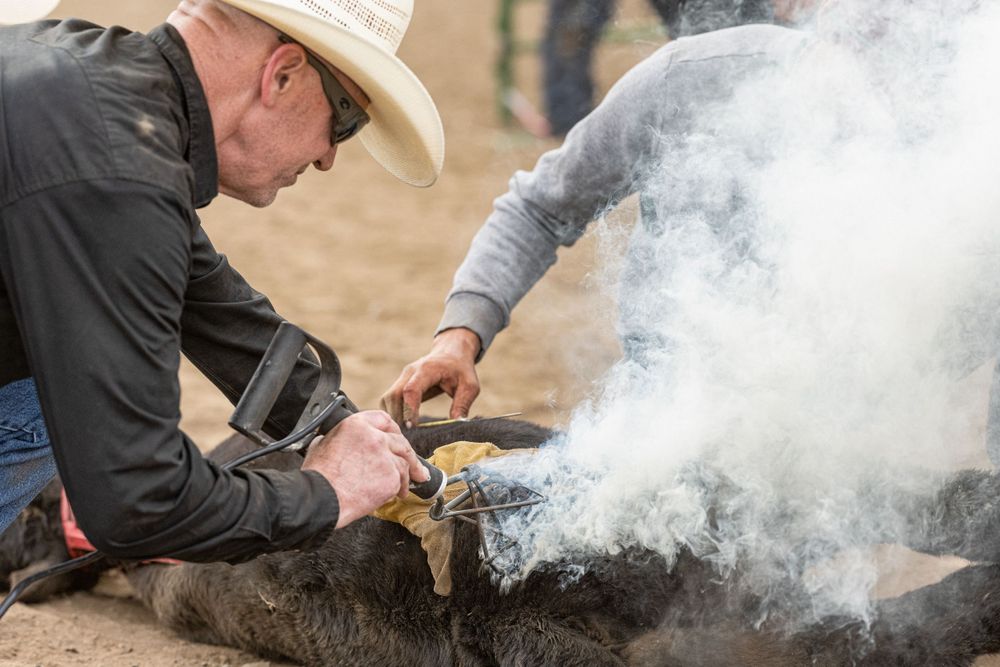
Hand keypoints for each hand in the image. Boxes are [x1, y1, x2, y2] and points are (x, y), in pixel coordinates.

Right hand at [302, 411, 429, 528]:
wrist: (320, 499)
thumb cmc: (318, 477)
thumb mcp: (321, 444)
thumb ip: (337, 437)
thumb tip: (339, 440)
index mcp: (356, 425)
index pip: (384, 420)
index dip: (393, 430)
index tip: (397, 437)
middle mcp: (374, 437)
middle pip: (400, 442)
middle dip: (409, 455)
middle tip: (414, 466)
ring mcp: (385, 457)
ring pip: (404, 462)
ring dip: (407, 475)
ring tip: (405, 487)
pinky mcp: (391, 477)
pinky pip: (400, 481)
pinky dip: (399, 488)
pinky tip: (395, 495)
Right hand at [380, 328, 481, 426]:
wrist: (451, 353)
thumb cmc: (461, 370)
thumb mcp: (469, 385)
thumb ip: (463, 404)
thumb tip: (456, 423)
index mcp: (427, 370)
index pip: (411, 390)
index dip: (409, 409)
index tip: (412, 427)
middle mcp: (410, 372)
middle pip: (393, 396)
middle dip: (398, 417)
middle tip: (409, 436)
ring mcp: (402, 377)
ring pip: (387, 399)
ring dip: (393, 417)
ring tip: (406, 434)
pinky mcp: (399, 384)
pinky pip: (388, 400)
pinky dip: (391, 413)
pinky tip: (402, 426)